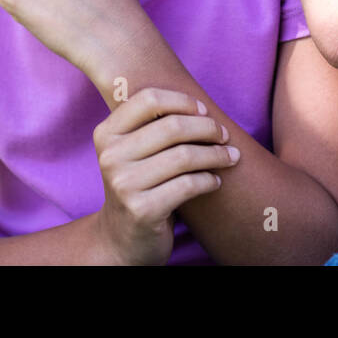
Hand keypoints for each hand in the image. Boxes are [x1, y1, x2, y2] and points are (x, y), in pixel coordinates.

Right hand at [91, 88, 240, 264]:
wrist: (122, 238)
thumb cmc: (138, 185)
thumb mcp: (133, 152)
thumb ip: (153, 126)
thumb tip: (201, 105)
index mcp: (106, 134)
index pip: (148, 99)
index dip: (182, 101)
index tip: (204, 111)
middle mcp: (110, 157)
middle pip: (172, 126)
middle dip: (207, 128)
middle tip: (225, 135)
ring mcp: (123, 184)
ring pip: (184, 156)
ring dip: (216, 155)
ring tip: (230, 157)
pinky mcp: (142, 210)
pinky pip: (188, 185)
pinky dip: (209, 180)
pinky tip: (215, 181)